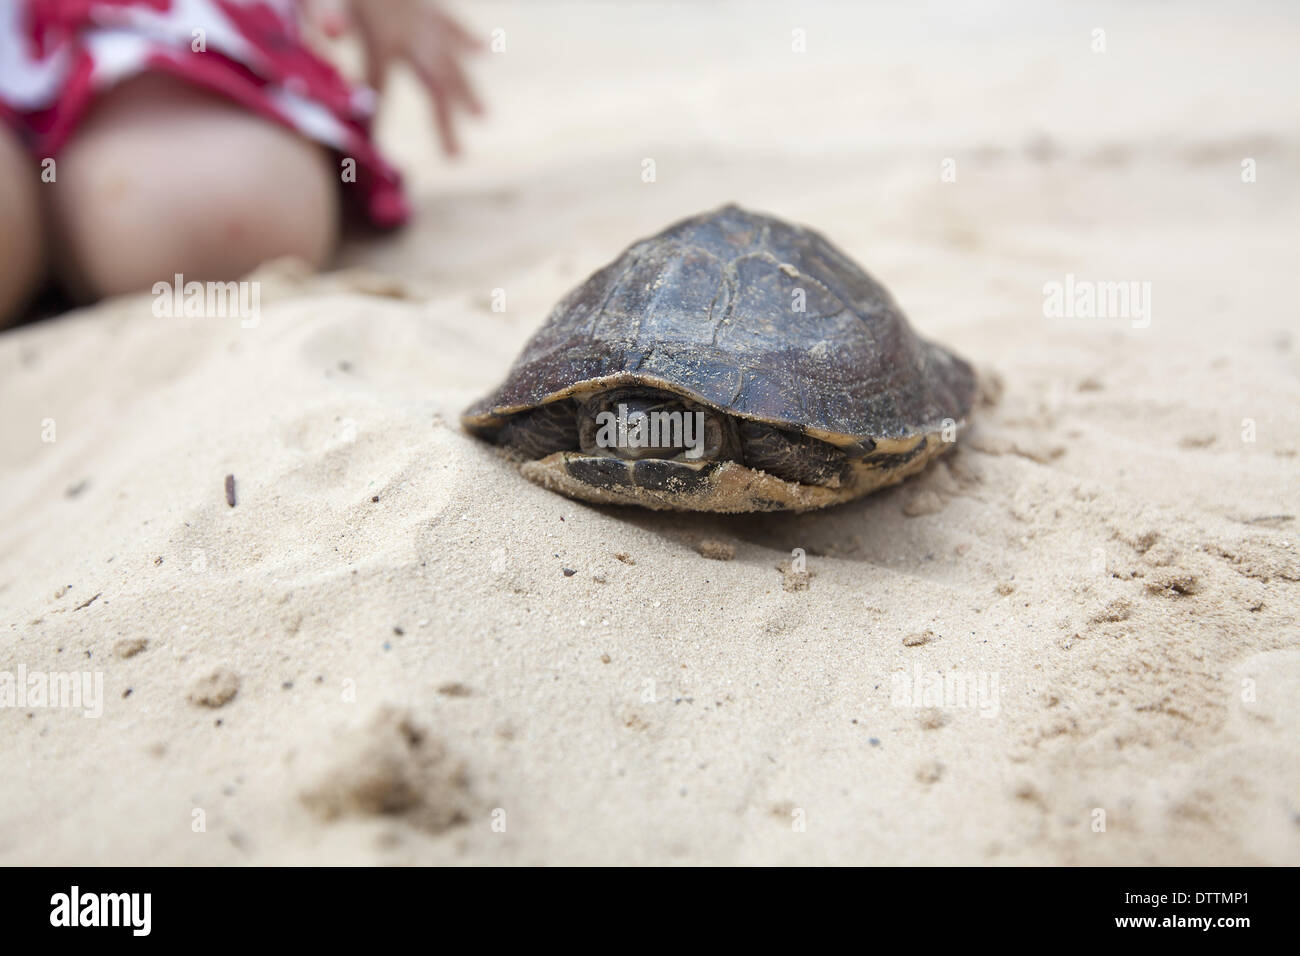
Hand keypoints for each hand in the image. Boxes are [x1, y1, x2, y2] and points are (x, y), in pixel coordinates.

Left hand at [310, 0, 484, 156]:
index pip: (379, 85)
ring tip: (482, 116)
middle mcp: (413, 29)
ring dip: (467, 88)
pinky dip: (467, 37)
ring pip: (452, 59)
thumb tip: (331, 37)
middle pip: (434, 84)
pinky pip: (450, 22)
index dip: (374, 117)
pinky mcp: (424, 2)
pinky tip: (484, 50)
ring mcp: (423, 15)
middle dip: (444, 122)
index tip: (371, 148)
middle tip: (457, 158)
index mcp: (384, 33)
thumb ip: (323, 9)